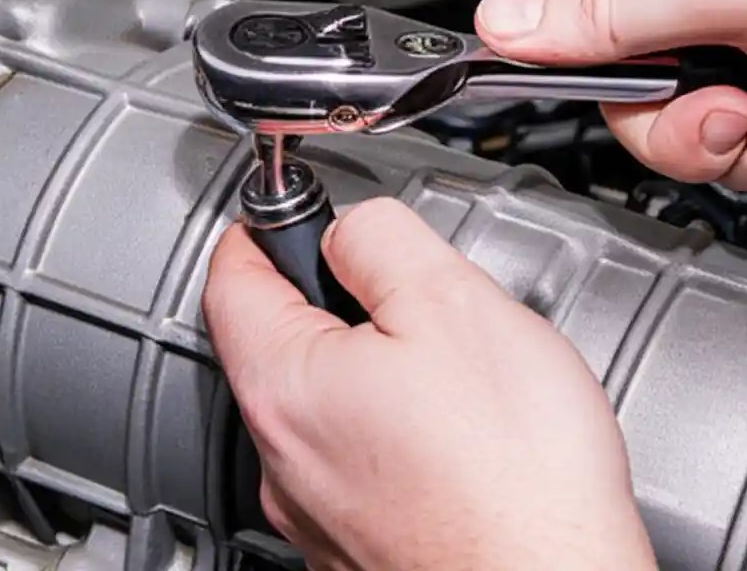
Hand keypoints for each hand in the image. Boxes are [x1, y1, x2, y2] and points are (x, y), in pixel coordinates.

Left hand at [203, 198, 656, 570]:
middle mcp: (284, 461)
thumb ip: (382, 241)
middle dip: (335, 303)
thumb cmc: (514, 477)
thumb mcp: (450, 303)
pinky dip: (394, 437)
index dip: (264, 228)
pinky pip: (361, 467)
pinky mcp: (362, 548)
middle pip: (281, 345)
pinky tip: (456, 439)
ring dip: (371, 374)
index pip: (231, 279)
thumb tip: (352, 227)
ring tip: (450, 371)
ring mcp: (321, 514)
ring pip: (326, 410)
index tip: (291, 211)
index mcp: (287, 387)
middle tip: (405, 291)